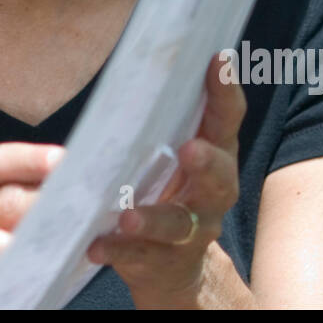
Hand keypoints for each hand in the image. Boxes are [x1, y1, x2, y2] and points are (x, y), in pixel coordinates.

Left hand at [86, 57, 245, 309]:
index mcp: (215, 156)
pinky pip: (138, 257)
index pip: (226, 120)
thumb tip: (146, 54)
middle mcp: (211, 196)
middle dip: (207, 162)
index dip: (225, 92)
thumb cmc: (168, 187)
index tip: (217, 59)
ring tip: (128, 214)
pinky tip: (96, 245)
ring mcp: (188, 234)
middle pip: (219, 178)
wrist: (173, 268)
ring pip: (178, 225)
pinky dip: (117, 250)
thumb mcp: (174, 149)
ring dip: (154, 218)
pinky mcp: (158, 262)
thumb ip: (167, 113)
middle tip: (190, 150)